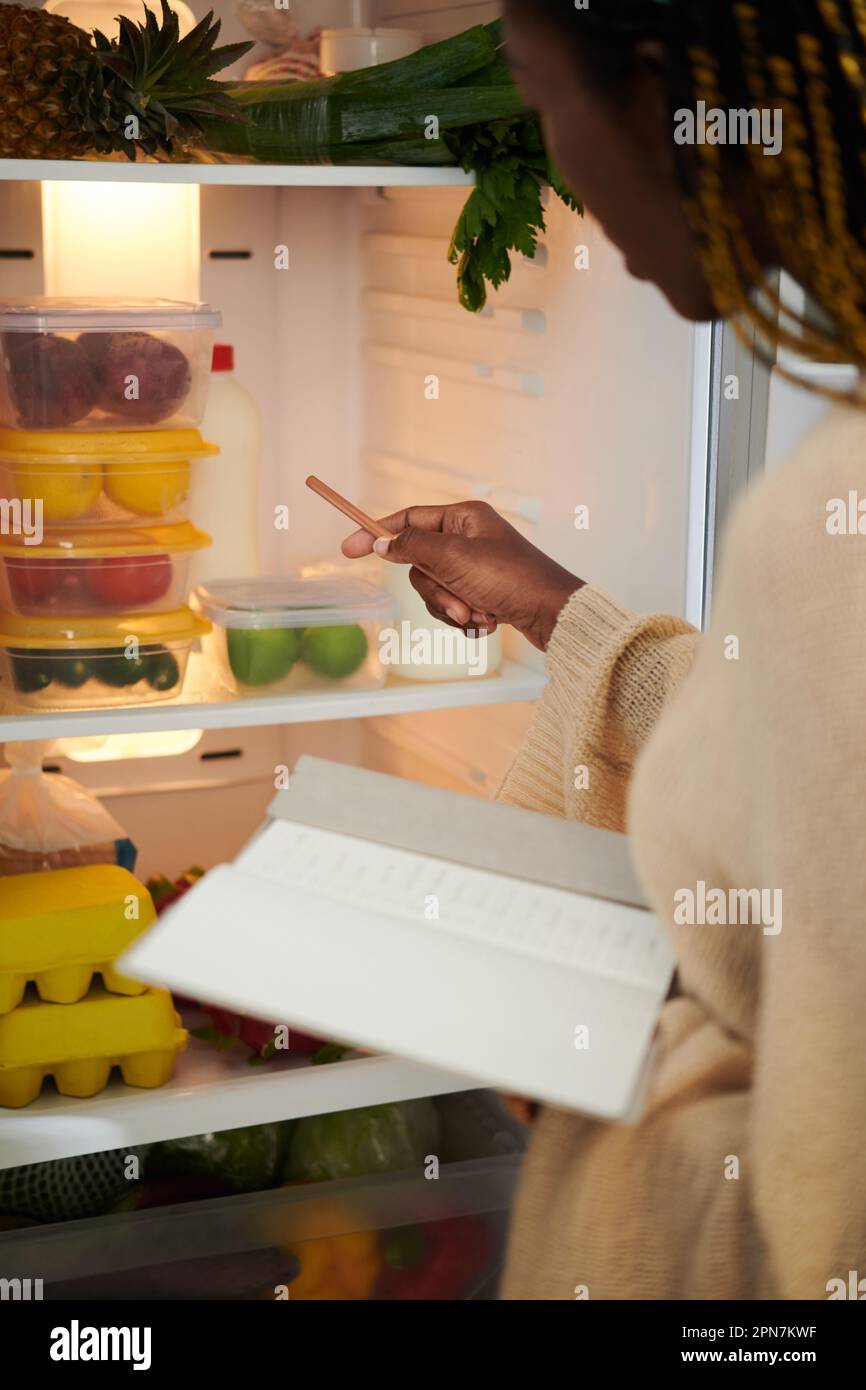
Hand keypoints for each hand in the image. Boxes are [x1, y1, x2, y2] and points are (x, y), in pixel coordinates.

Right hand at [341, 500, 583, 651]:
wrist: (554, 615)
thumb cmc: (511, 579)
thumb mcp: (454, 558)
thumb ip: (412, 546)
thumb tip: (381, 541)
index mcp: (463, 517)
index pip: (407, 519)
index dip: (375, 532)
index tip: (347, 549)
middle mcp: (469, 537)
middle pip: (419, 563)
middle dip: (435, 591)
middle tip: (458, 603)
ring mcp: (476, 566)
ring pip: (434, 589)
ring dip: (451, 608)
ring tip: (478, 616)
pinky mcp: (483, 591)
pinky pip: (453, 605)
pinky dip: (465, 618)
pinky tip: (488, 622)